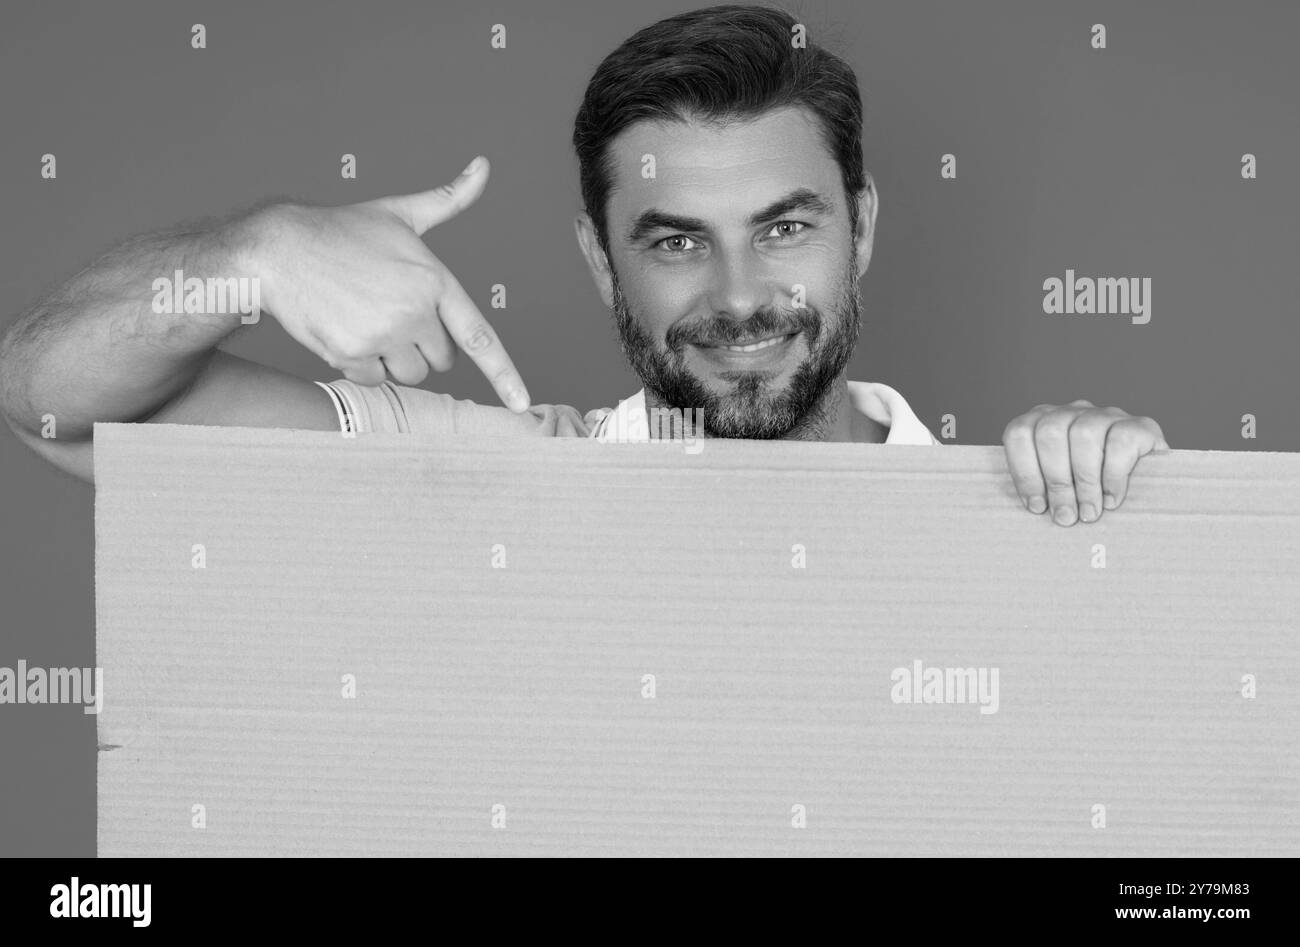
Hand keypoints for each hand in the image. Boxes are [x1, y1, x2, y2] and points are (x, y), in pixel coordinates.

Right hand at [250, 156, 529, 410]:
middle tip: (390, 311)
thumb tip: (484, 165)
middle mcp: (413, 310)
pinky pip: (375, 380)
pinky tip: (345, 330)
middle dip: (422, 344)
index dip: (504, 374)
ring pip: (410, 375)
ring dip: (394, 359)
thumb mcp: (401, 214)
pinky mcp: (351, 353)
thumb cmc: (342, 231)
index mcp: (433, 280)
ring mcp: (382, 335)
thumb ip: (449, 199)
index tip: (521, 404)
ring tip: (366, 319)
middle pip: (442, 360)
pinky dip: (362, 365)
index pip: (478, 335)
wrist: (278, 249)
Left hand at [1001, 400, 1168, 525]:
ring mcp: (1106, 415)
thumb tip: (1035, 512)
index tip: (1037, 507)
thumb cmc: (1090, 495)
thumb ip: (1042, 493)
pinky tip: (1112, 499)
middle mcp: (1071, 412)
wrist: (1147, 489)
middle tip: (1066, 516)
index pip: (1019, 433)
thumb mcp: (1060, 491)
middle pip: (1050, 433)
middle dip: (1056, 481)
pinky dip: (1114, 475)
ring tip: (1089, 512)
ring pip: (1084, 434)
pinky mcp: (1140, 425)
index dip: (1025, 472)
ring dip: (1084, 480)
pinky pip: (1121, 441)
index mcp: (1042, 423)